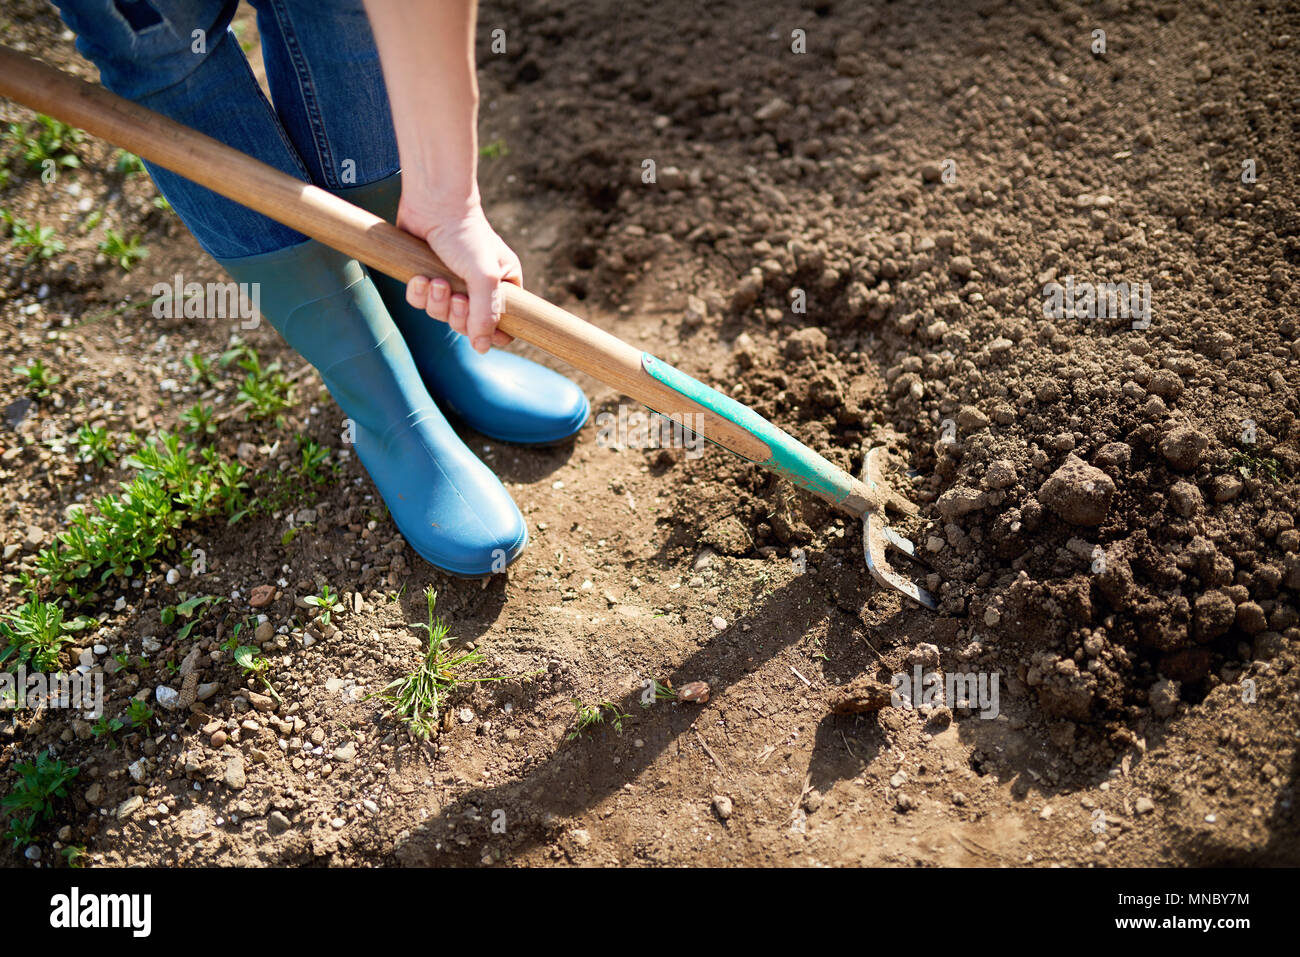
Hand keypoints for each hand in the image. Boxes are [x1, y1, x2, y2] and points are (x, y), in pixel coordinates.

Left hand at [398, 191, 520, 353]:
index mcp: (504, 286)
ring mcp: (452, 283)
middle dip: (457, 315)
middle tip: (456, 296)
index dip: (489, 333)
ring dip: (436, 303)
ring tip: (436, 281)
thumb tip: (482, 348)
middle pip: (469, 326)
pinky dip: (418, 293)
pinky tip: (419, 277)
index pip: (504, 326)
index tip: (477, 323)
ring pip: (442, 315)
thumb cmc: (466, 235)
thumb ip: (486, 313)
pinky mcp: (427, 277)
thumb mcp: (484, 276)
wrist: (433, 203)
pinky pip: (420, 302)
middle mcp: (479, 288)